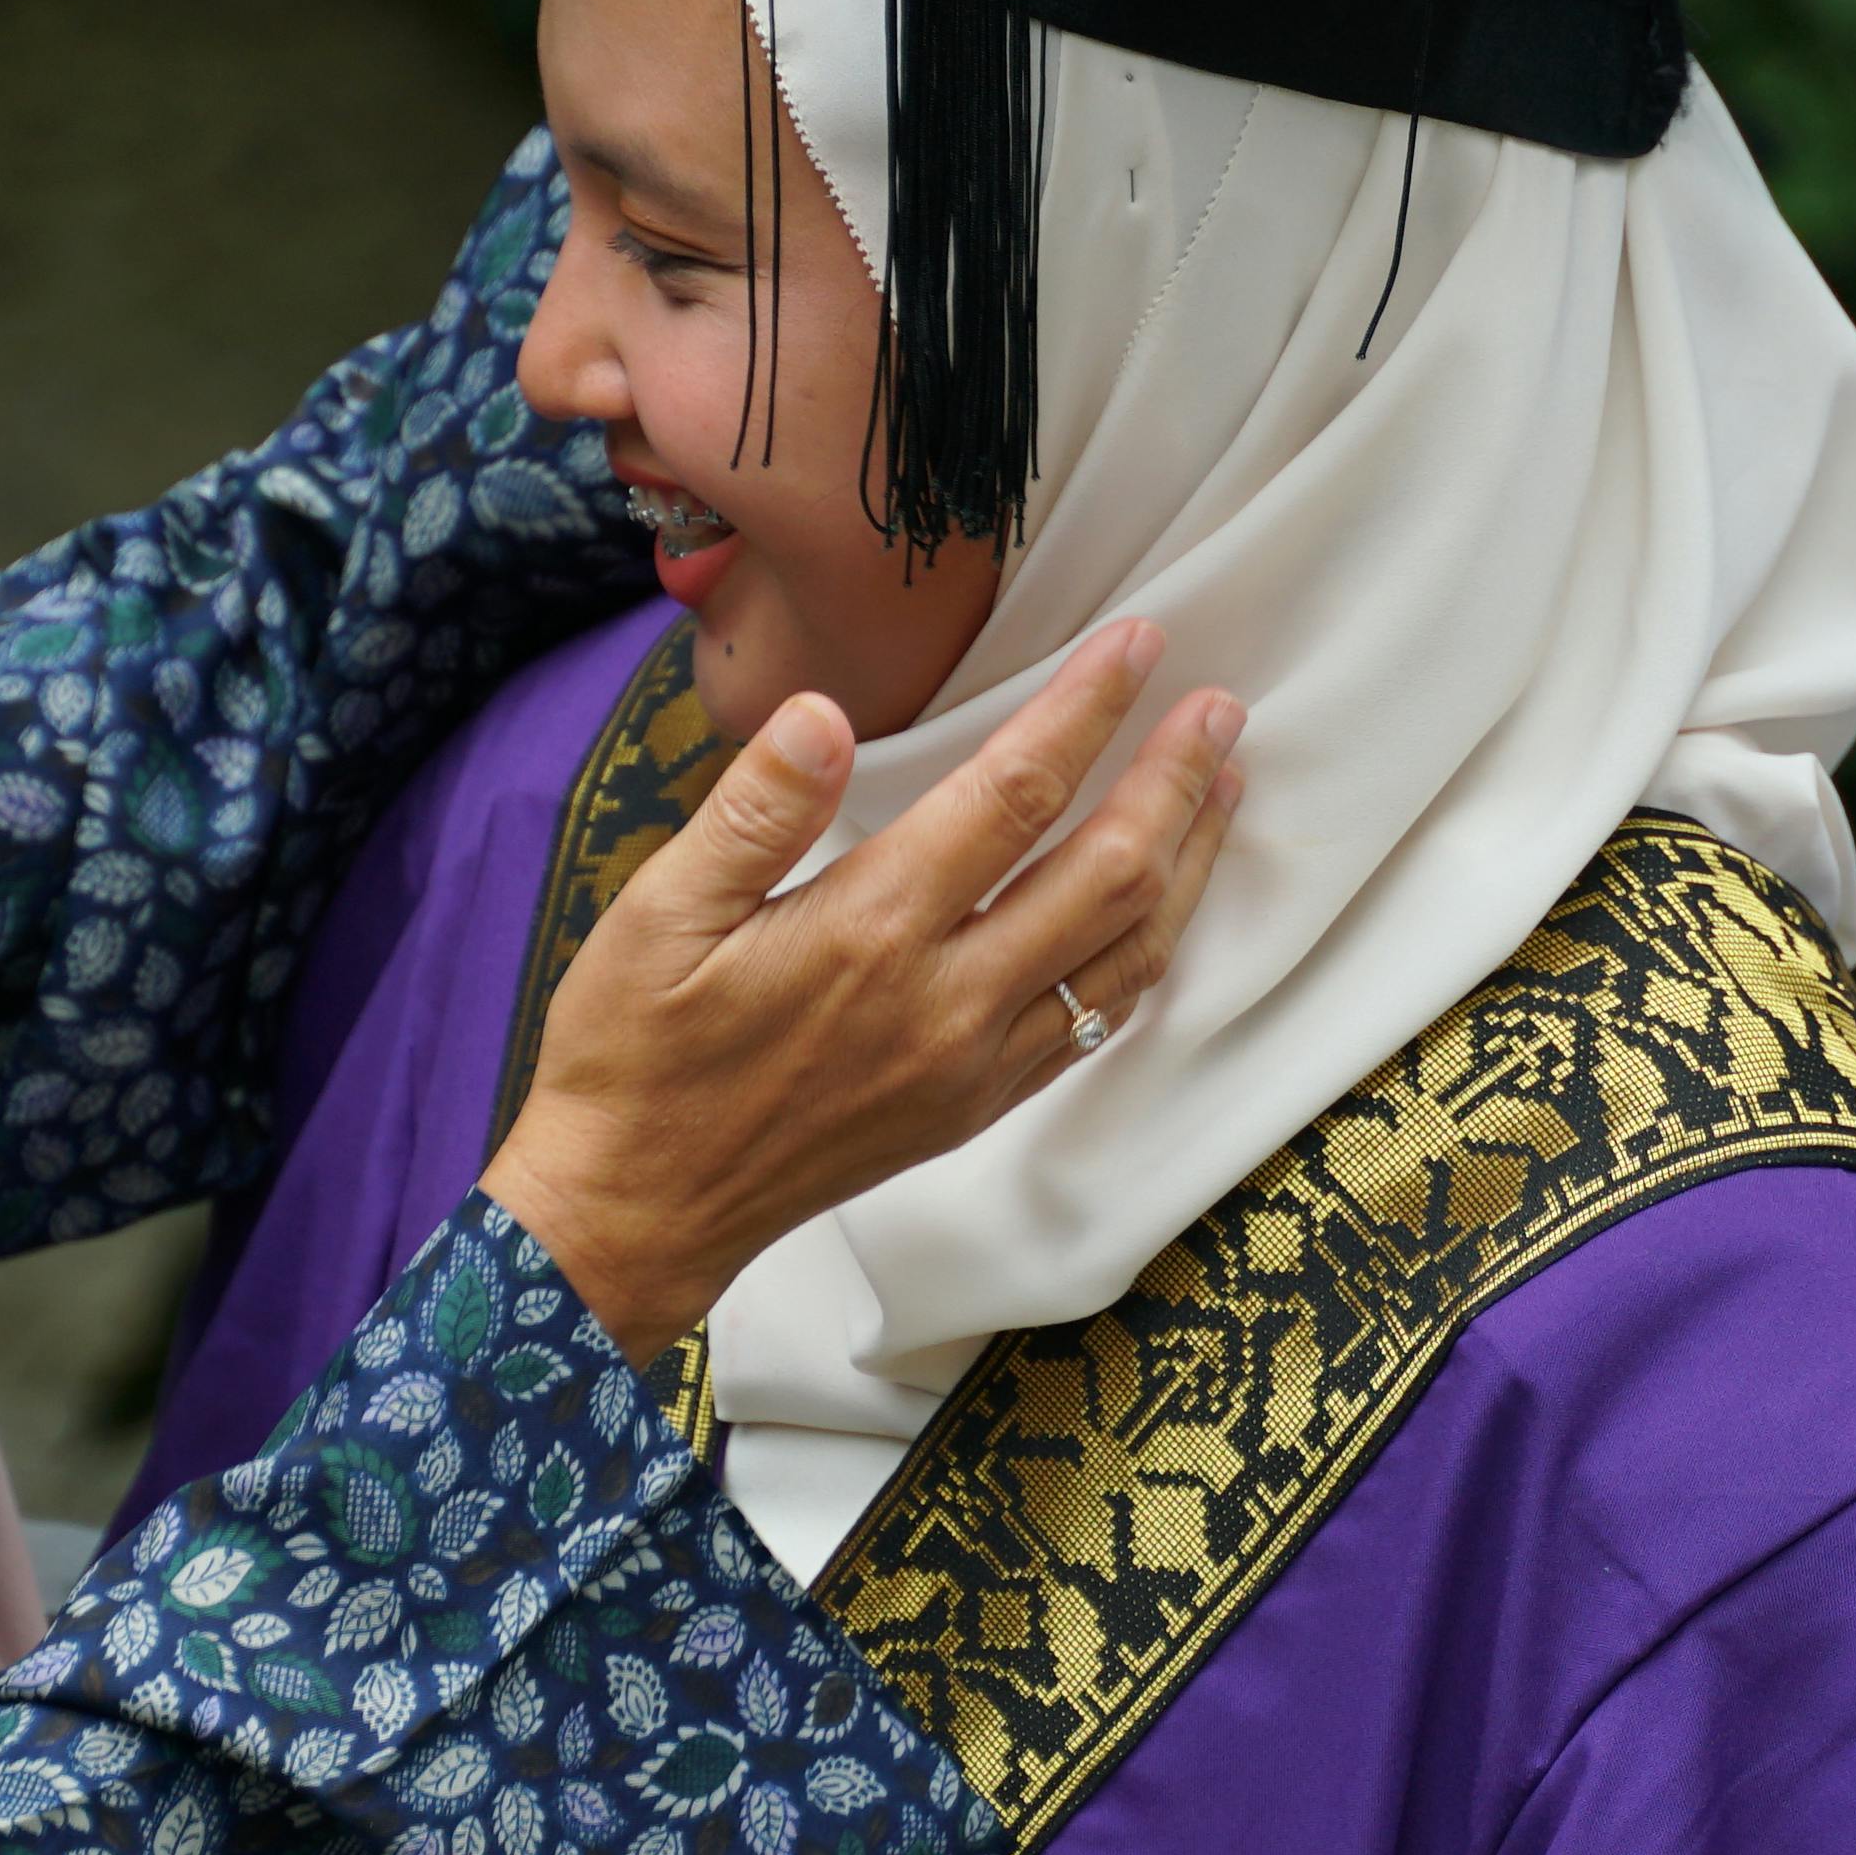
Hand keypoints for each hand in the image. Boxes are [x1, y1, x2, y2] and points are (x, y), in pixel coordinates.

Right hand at [489, 619, 1243, 1352]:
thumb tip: (821, 714)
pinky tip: (1160, 909)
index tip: (1138, 643)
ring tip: (1221, 789)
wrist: (636, 1211)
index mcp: (871, 932)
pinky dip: (1148, 953)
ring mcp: (974, 1065)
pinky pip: (1097, 1023)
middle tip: (1222, 707)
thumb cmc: (633, 1053)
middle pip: (1107, 872)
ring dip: (1186, 864)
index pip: (1014, 795)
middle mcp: (946, 1001)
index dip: (1086, 710)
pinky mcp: (976, 1107)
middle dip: (1174, 779)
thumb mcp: (657, 913)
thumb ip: (754, 810)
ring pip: (1127, 954)